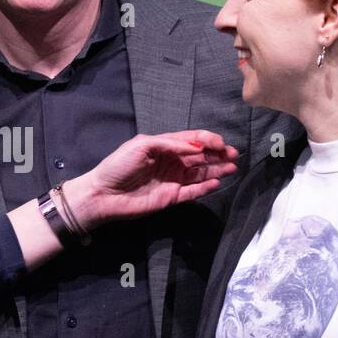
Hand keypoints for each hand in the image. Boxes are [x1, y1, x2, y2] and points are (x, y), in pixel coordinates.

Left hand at [66, 129, 237, 229]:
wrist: (103, 194)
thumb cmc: (118, 166)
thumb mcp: (141, 146)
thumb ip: (169, 144)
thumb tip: (195, 147)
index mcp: (164, 146)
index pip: (192, 140)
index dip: (208, 140)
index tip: (219, 143)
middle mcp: (172, 161)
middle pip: (201, 156)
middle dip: (218, 154)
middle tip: (234, 154)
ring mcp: (173, 180)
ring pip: (201, 173)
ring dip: (217, 169)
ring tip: (232, 167)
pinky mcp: (172, 197)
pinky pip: (193, 191)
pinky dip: (206, 187)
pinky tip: (217, 182)